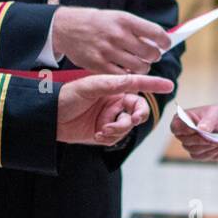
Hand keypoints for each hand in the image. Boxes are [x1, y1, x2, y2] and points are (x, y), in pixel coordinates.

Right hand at [51, 7, 171, 72]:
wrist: (66, 27)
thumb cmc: (96, 23)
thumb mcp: (116, 17)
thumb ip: (136, 29)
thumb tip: (159, 42)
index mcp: (124, 20)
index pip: (156, 33)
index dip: (165, 41)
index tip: (166, 44)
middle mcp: (117, 35)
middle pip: (150, 53)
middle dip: (155, 56)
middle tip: (151, 56)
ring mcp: (108, 51)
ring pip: (140, 68)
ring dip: (144, 68)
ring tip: (139, 64)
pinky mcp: (98, 65)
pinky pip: (123, 77)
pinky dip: (129, 76)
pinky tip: (126, 71)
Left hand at [57, 73, 174, 145]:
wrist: (47, 118)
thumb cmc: (66, 96)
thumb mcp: (90, 86)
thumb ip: (113, 84)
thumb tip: (134, 79)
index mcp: (113, 87)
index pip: (138, 86)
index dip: (154, 85)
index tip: (169, 86)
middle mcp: (113, 102)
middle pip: (138, 110)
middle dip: (137, 116)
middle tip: (133, 118)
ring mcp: (109, 118)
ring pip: (128, 126)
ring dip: (119, 129)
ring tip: (103, 129)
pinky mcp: (103, 133)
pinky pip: (117, 137)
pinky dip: (110, 137)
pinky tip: (97, 134)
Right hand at [169, 102, 217, 160]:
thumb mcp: (216, 114)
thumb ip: (208, 121)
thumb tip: (201, 129)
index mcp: (183, 119)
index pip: (175, 127)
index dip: (185, 130)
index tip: (198, 130)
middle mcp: (184, 133)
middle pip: (186, 142)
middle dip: (201, 140)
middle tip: (215, 138)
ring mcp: (190, 144)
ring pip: (193, 151)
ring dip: (208, 147)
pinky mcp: (198, 153)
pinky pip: (201, 157)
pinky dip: (212, 152)